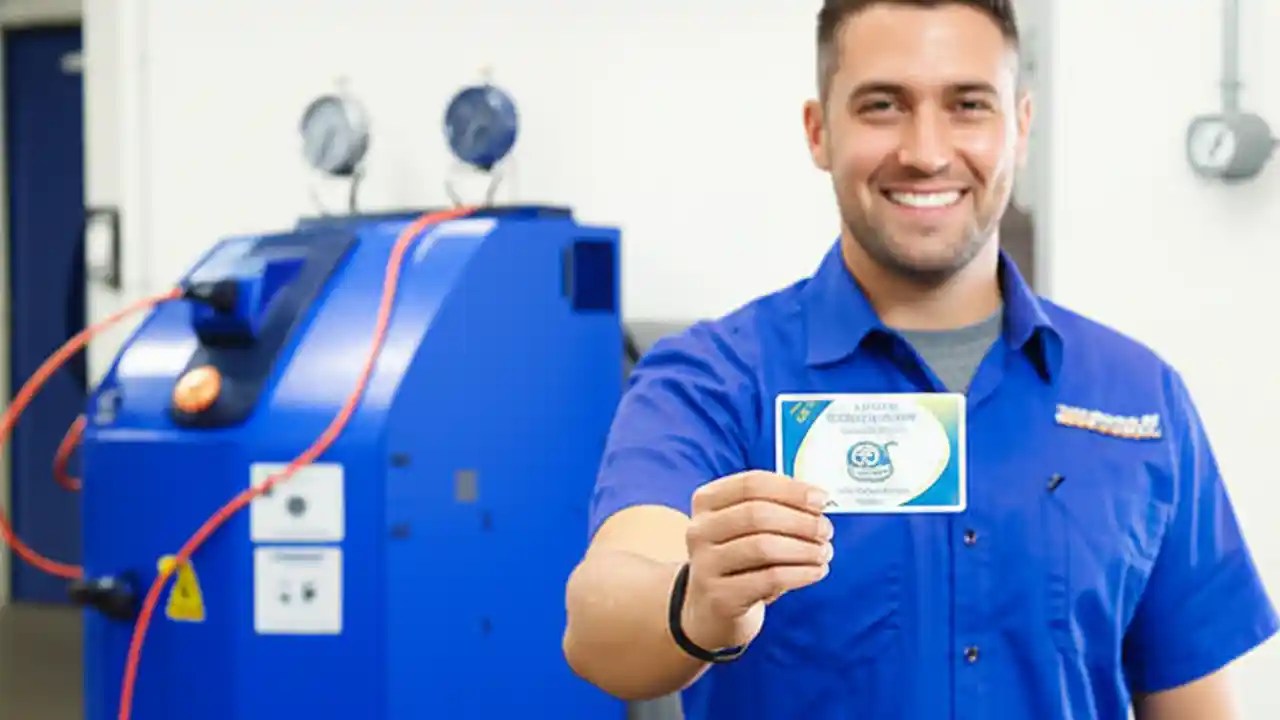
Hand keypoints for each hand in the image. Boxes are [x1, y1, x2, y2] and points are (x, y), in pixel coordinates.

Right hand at [679, 471, 833, 651]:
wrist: (710, 609)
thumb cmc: (739, 559)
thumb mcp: (746, 527)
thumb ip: (776, 507)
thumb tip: (816, 500)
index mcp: (707, 501)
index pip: (751, 484)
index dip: (791, 489)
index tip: (821, 499)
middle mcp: (700, 529)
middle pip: (757, 514)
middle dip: (801, 521)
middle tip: (826, 530)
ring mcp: (706, 564)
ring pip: (763, 547)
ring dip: (804, 548)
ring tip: (824, 552)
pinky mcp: (720, 596)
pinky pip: (769, 579)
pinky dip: (801, 573)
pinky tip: (816, 571)